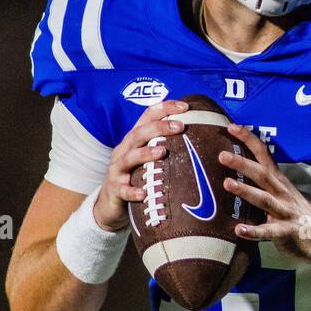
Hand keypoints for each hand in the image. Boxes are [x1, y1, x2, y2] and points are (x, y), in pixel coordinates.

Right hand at [93, 100, 190, 231]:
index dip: (164, 108)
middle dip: (159, 127)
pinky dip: (132, 191)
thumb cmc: (136, 177)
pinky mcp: (114, 189)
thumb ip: (166, 146)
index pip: (147, 117)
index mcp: (134, 140)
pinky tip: (143, 193)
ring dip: (145, 153)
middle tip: (180, 126)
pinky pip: (122, 189)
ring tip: (162, 152)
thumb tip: (200, 139)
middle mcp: (124, 150)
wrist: (110, 203)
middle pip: (139, 133)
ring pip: (129, 158)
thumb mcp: (148, 159)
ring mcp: (117, 170)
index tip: (185, 107)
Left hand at [219, 123, 310, 265]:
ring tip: (227, 184)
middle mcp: (281, 192)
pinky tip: (239, 230)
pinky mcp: (286, 232)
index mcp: (279, 180)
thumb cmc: (294, 212)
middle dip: (243, 164)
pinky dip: (254, 231)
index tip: (231, 127)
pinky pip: (269, 231)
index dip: (249, 139)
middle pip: (262, 174)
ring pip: (264, 199)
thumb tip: (235, 167)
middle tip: (222, 156)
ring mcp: (285, 211)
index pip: (264, 154)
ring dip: (246, 191)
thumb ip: (262, 182)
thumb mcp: (281, 191)